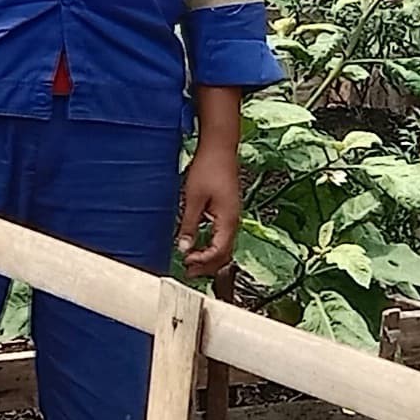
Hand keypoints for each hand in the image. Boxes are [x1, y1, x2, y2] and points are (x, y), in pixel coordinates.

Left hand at [176, 117, 243, 274]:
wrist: (220, 147)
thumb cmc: (209, 168)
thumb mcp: (193, 198)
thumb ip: (190, 224)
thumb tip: (184, 247)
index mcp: (228, 220)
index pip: (219, 252)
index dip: (202, 262)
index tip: (186, 262)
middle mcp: (234, 221)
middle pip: (225, 254)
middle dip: (208, 265)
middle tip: (189, 271)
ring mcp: (233, 216)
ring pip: (225, 246)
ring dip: (210, 256)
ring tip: (193, 261)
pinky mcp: (228, 210)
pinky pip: (223, 235)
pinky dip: (212, 245)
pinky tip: (199, 244)